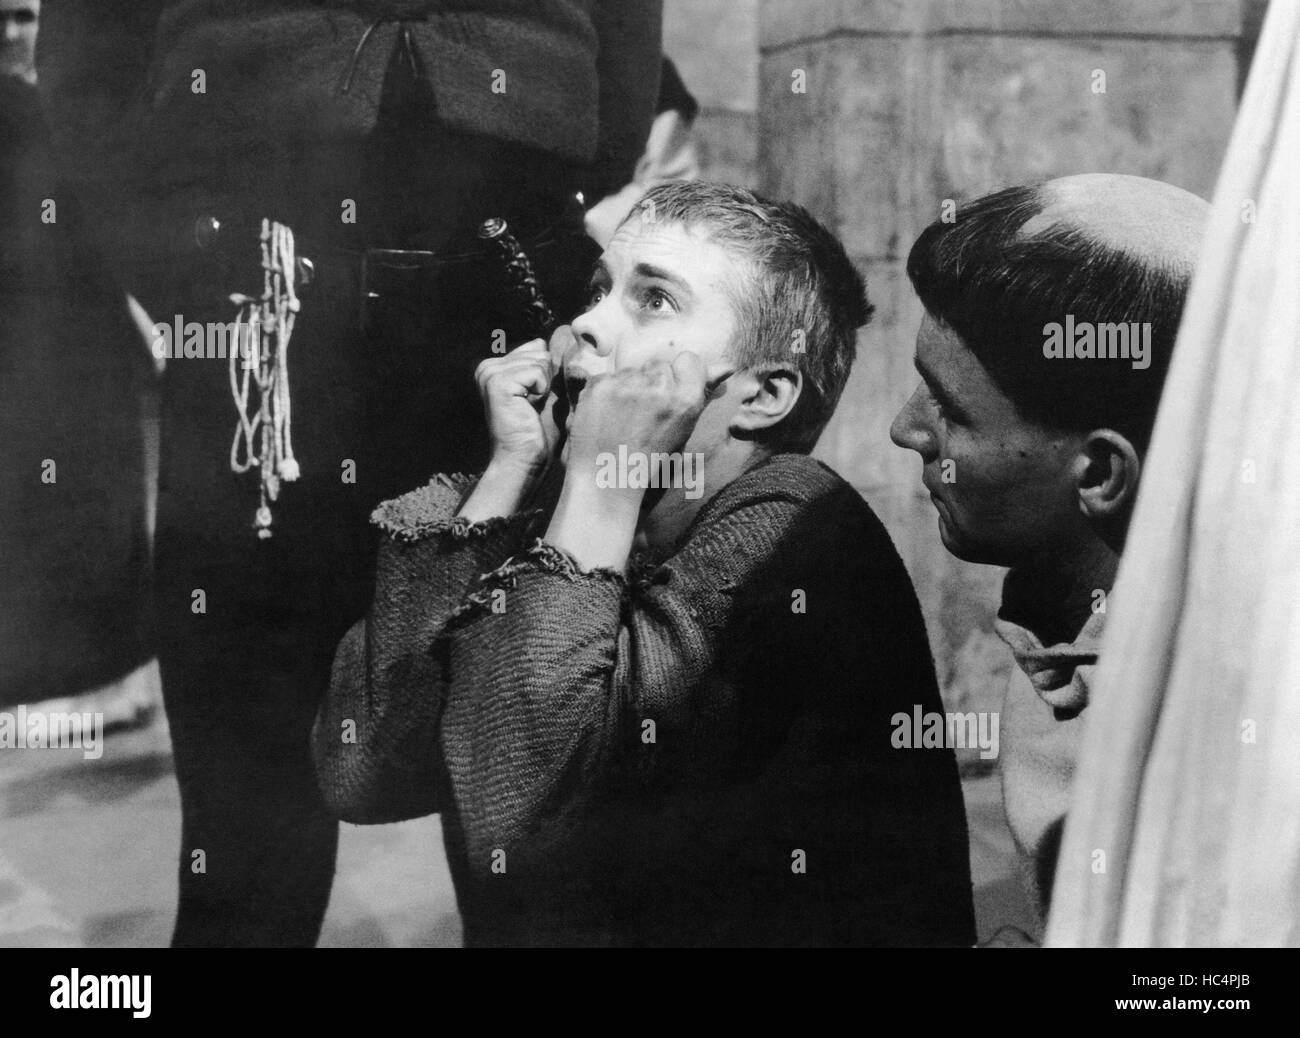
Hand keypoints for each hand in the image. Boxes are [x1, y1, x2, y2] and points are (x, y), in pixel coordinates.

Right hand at [473, 338, 559, 474]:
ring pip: (540, 361)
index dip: (547, 375)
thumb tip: (569, 338)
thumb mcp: (547, 391)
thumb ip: (551, 365)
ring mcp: (489, 372)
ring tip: (529, 409)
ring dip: (544, 388)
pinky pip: (537, 372)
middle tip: (533, 406)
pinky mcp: (497, 382)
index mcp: (496, 366)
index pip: (538, 347)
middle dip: (546, 380)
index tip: (535, 400)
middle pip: (540, 351)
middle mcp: (487, 366)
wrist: (524, 460)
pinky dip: (541, 392)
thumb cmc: (538, 431)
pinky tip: (527, 409)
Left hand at [566, 352, 709, 479]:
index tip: (670, 394)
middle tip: (643, 413)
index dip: (680, 375)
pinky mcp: (599, 385)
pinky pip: (607, 377)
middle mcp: (658, 386)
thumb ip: (704, 393)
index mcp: (685, 400)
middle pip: (658, 365)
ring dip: (628, 386)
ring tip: (622, 417)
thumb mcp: (684, 429)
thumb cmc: (650, 461)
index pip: (690, 360)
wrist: (607, 481)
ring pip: (632, 370)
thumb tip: (726, 366)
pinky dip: (606, 392)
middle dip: (652, 382)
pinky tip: (606, 416)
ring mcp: (625, 384)